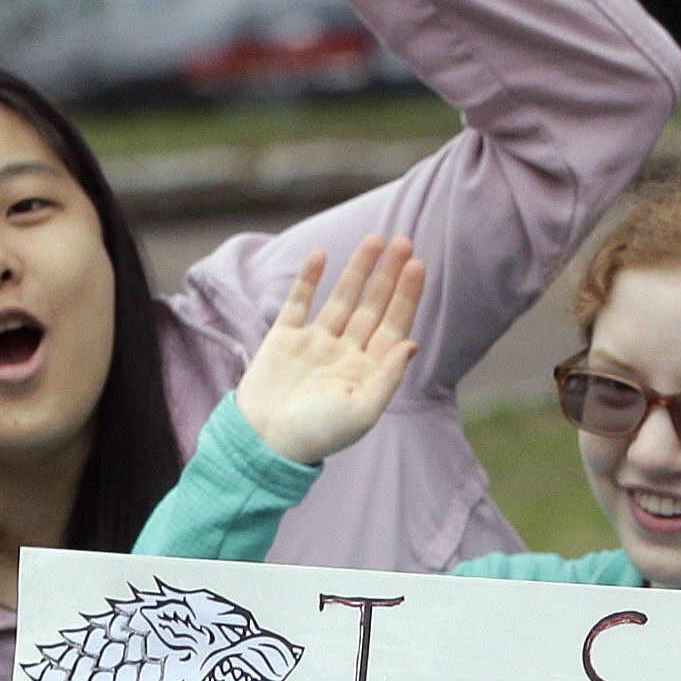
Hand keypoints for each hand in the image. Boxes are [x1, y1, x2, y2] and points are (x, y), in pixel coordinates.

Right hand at [232, 236, 423, 466]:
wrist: (262, 441)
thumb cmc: (315, 434)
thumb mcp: (362, 412)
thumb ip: (388, 377)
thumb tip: (412, 343)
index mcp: (365, 371)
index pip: (393, 326)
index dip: (406, 296)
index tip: (417, 265)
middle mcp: (343, 353)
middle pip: (372, 306)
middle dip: (388, 275)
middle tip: (404, 241)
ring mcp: (313, 344)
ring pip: (341, 298)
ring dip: (357, 269)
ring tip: (374, 239)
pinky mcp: (284, 339)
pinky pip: (298, 302)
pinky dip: (308, 279)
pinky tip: (321, 255)